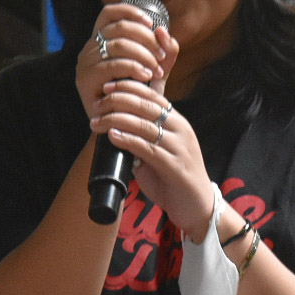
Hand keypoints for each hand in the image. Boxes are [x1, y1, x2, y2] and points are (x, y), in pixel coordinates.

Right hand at [76, 2, 171, 114]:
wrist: (122, 127)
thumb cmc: (137, 97)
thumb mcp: (154, 71)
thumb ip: (164, 52)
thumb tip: (164, 31)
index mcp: (101, 42)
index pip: (109, 14)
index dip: (129, 12)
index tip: (151, 23)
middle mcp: (89, 49)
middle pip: (119, 28)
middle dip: (146, 39)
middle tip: (162, 56)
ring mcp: (85, 64)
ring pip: (118, 45)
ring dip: (144, 55)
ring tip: (156, 70)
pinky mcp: (85, 80)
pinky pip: (113, 65)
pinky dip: (134, 68)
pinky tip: (146, 77)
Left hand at [89, 45, 216, 234]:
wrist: (197, 207)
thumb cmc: (174, 179)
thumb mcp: (159, 152)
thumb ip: (143, 138)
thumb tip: (116, 129)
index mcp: (177, 122)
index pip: (152, 96)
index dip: (129, 87)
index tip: (107, 87)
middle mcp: (181, 130)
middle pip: (147, 106)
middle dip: (118, 100)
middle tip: (97, 102)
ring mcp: (179, 147)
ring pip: (145, 124)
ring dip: (117, 120)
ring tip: (96, 121)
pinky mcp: (175, 166)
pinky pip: (148, 148)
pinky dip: (128, 140)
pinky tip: (113, 136)